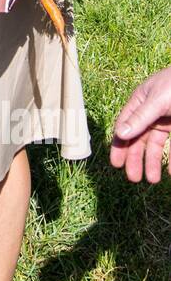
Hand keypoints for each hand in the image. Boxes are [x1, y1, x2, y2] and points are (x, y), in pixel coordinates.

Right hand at [110, 66, 170, 182]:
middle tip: (134, 178)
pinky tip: (170, 171)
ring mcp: (166, 120)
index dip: (119, 145)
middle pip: (139, 139)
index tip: (116, 164)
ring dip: (153, 162)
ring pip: (155, 145)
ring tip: (153, 180)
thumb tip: (121, 133)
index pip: (125, 126)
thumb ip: (140, 117)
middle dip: (135, 159)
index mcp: (140, 102)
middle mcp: (151, 113)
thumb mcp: (158, 100)